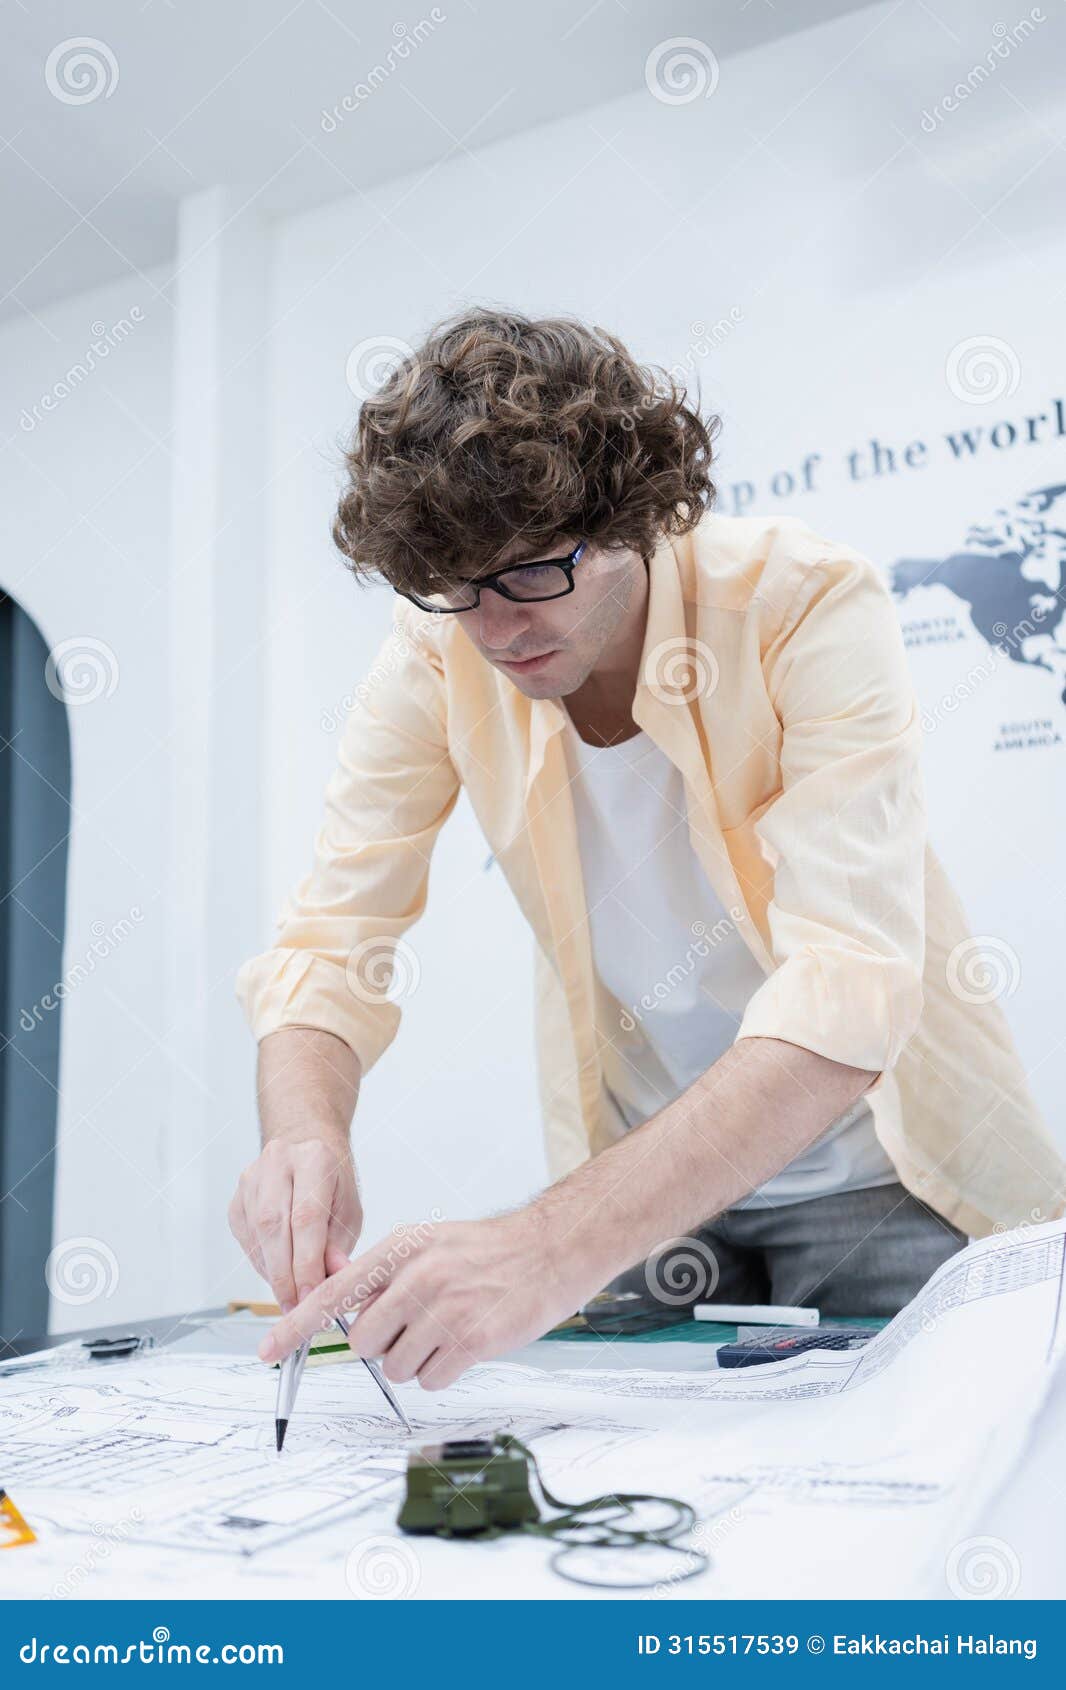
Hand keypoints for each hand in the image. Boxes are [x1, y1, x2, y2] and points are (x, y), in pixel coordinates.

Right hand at [228, 1136, 361, 1312]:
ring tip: (290, 1296)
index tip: (311, 1297)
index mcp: (313, 1159)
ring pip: (257, 1235)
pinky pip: (246, 1239)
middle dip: (286, 1275)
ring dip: (273, 1273)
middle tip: (296, 1308)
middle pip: (274, 1227)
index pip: (306, 1217)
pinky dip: (262, 1264)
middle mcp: (278, 1162)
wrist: (306, 1148)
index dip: (306, 1263)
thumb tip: (328, 1283)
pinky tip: (277, 1274)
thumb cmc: (332, 1182)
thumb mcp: (349, 1210)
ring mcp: (252, 1178)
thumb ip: (338, 1246)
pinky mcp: (237, 1198)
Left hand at [257, 1209, 594, 1388]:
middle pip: (364, 1343)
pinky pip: (431, 1379)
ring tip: (448, 1330)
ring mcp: (444, 1310)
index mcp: (399, 1250)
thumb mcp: (427, 1244)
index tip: (268, 1351)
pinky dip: (443, 1371)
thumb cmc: (486, 1252)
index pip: (333, 1294)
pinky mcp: (471, 1341)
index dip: (296, 1327)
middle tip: (416, 1327)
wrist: (548, 1251)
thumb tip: (347, 1316)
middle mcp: (416, 1277)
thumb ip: (385, 1275)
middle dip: (383, 1346)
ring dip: (417, 1360)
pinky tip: (466, 1342)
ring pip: (396, 1367)